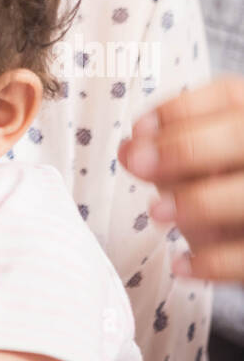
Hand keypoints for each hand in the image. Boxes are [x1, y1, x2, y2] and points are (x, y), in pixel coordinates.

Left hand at [118, 75, 243, 281]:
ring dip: (198, 202)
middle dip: (185, 149)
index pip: (228, 97)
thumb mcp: (203, 159)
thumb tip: (129, 151)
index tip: (138, 129)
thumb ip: (169, 149)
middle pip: (240, 136)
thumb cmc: (223, 183)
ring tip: (157, 212)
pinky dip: (214, 263)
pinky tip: (181, 264)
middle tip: (138, 164)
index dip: (180, 110)